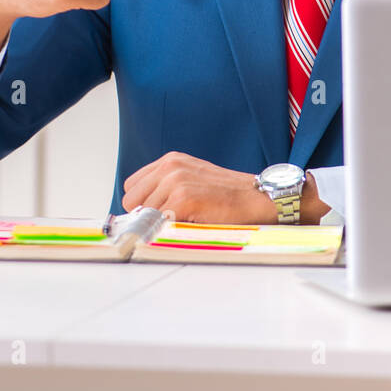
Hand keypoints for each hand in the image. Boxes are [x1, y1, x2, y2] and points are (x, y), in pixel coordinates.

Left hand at [122, 152, 328, 223]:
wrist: (259, 199)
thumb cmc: (229, 195)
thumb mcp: (194, 180)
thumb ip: (167, 189)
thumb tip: (140, 213)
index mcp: (171, 161)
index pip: (132, 187)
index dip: (143, 204)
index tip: (159, 214)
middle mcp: (170, 167)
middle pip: (131, 201)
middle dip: (147, 215)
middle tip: (173, 220)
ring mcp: (176, 181)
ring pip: (144, 214)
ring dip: (161, 223)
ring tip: (187, 220)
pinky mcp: (183, 198)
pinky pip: (158, 222)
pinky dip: (170, 229)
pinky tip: (191, 224)